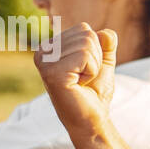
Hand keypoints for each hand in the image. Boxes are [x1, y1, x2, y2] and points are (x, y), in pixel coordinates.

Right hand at [33, 23, 116, 140]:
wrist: (92, 119)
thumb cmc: (94, 93)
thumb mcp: (103, 63)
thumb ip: (106, 44)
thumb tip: (107, 33)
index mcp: (50, 47)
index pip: (84, 29)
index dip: (95, 51)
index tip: (85, 70)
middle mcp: (42, 52)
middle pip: (86, 34)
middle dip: (96, 58)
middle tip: (85, 78)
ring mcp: (44, 62)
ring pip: (87, 43)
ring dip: (94, 66)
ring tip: (82, 82)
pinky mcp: (52, 72)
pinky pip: (85, 56)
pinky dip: (92, 71)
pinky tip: (80, 84)